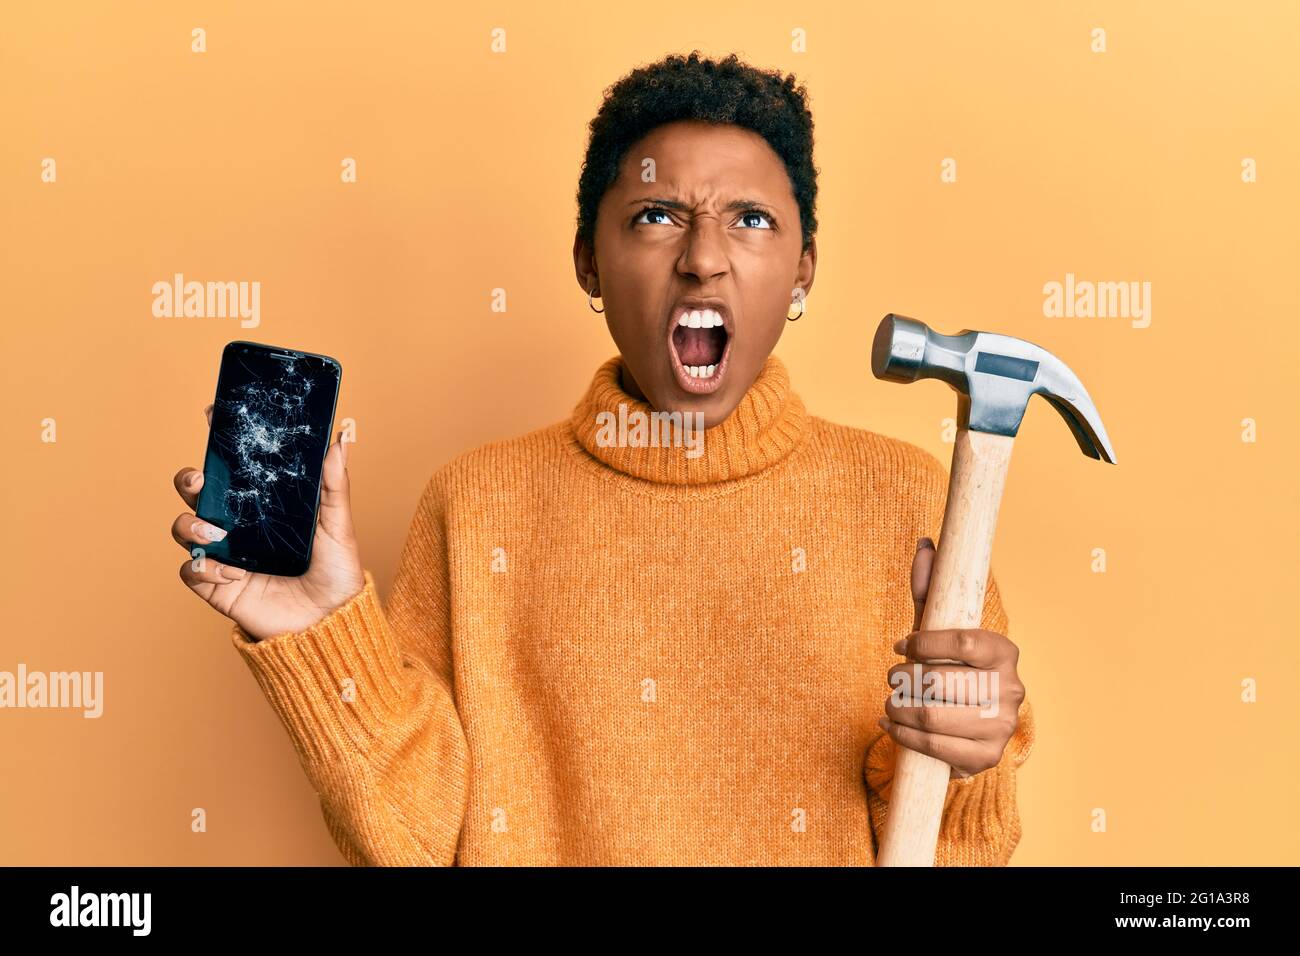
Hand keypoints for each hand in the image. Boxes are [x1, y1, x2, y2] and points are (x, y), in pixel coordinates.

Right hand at [171, 403, 365, 641]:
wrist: (331, 624)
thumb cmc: (336, 572)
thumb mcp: (338, 525)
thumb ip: (335, 483)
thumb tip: (341, 436)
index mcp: (264, 504)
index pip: (234, 466)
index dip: (220, 440)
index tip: (215, 414)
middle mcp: (239, 524)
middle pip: (196, 491)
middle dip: (189, 479)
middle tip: (202, 481)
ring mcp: (225, 553)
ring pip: (183, 526)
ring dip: (189, 524)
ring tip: (217, 533)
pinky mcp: (217, 586)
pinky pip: (191, 570)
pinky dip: (204, 568)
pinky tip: (232, 573)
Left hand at [878, 537, 1026, 778]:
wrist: (966, 725)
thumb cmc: (948, 667)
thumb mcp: (938, 629)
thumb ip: (929, 590)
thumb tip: (926, 543)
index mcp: (1005, 651)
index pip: (963, 641)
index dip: (923, 642)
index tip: (900, 644)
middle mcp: (1011, 688)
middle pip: (940, 681)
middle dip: (904, 678)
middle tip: (892, 678)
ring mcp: (1002, 725)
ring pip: (933, 714)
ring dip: (899, 707)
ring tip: (890, 701)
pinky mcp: (986, 757)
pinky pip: (933, 745)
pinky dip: (903, 735)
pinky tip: (892, 725)